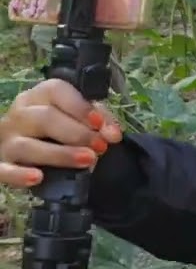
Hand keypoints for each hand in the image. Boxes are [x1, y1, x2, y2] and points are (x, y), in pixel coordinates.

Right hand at [0, 79, 122, 188]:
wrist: (28, 150)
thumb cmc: (60, 128)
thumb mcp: (80, 118)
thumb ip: (100, 121)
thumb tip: (112, 134)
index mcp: (39, 96)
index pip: (56, 91)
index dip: (80, 107)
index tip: (100, 124)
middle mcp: (20, 114)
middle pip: (45, 119)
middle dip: (77, 133)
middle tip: (101, 146)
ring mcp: (7, 140)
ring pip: (28, 145)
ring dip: (60, 154)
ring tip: (87, 160)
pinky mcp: (0, 164)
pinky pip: (2, 170)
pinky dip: (19, 174)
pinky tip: (37, 177)